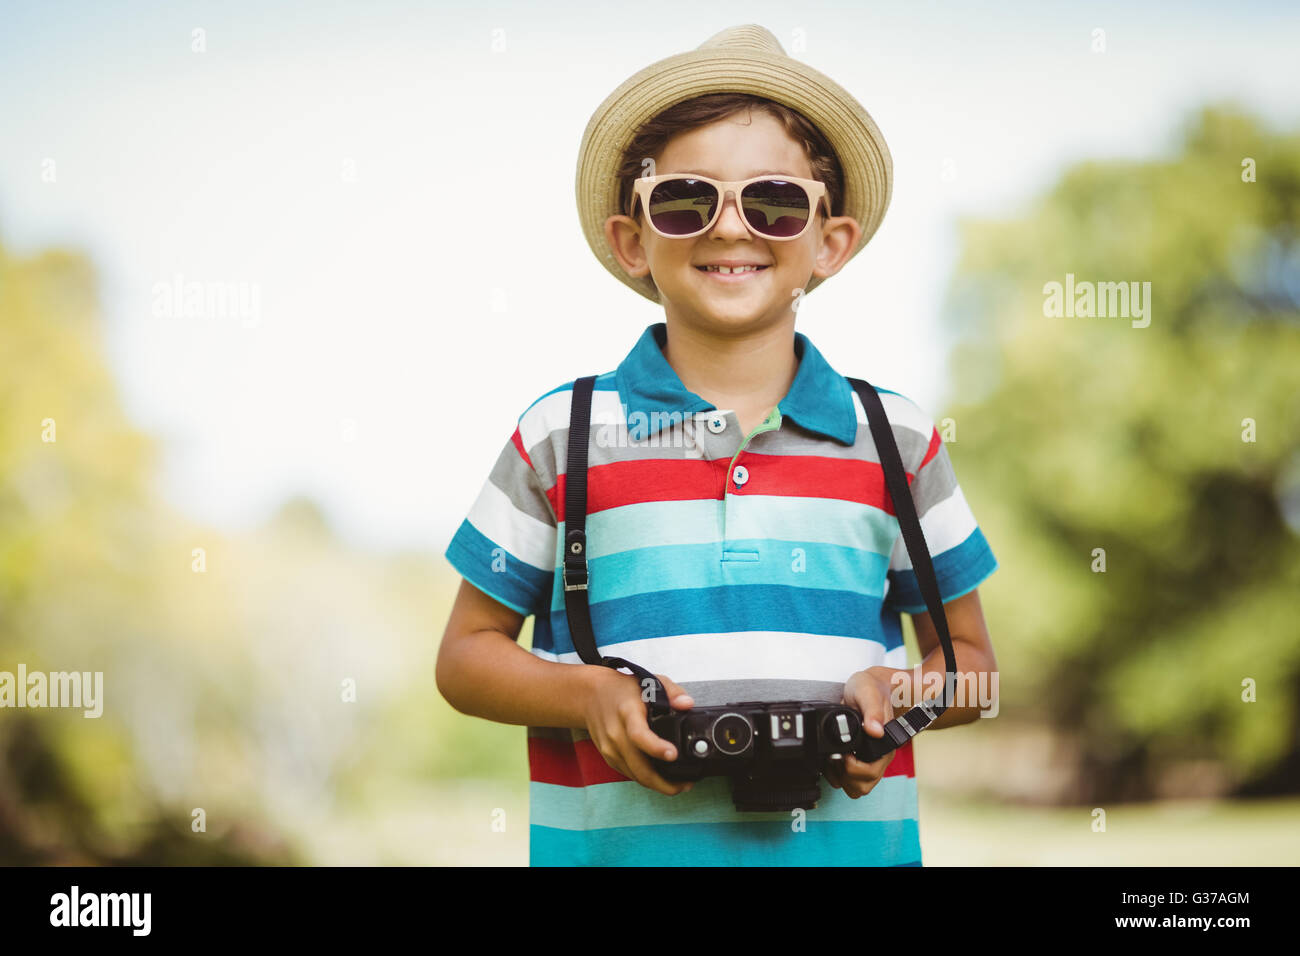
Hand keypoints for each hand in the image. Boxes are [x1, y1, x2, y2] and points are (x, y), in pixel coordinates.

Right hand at [581, 667, 695, 795]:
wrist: (590, 696)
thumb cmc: (622, 690)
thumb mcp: (650, 681)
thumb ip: (672, 691)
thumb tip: (687, 704)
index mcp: (627, 713)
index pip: (639, 735)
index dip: (656, 747)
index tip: (673, 754)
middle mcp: (615, 734)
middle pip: (638, 766)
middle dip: (663, 781)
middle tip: (685, 784)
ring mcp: (610, 749)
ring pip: (635, 775)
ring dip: (657, 785)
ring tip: (678, 785)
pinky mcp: (609, 758)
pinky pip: (630, 774)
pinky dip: (646, 780)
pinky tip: (661, 779)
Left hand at [823, 666, 899, 798]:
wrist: (873, 685)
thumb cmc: (872, 688)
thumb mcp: (868, 692)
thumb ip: (872, 710)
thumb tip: (875, 730)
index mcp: (885, 744)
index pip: (870, 773)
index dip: (851, 768)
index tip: (842, 753)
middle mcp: (880, 755)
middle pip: (862, 786)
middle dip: (844, 775)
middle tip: (835, 757)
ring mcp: (870, 759)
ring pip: (857, 787)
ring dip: (841, 778)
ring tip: (833, 759)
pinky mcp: (861, 758)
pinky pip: (851, 779)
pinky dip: (838, 775)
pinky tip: (832, 759)